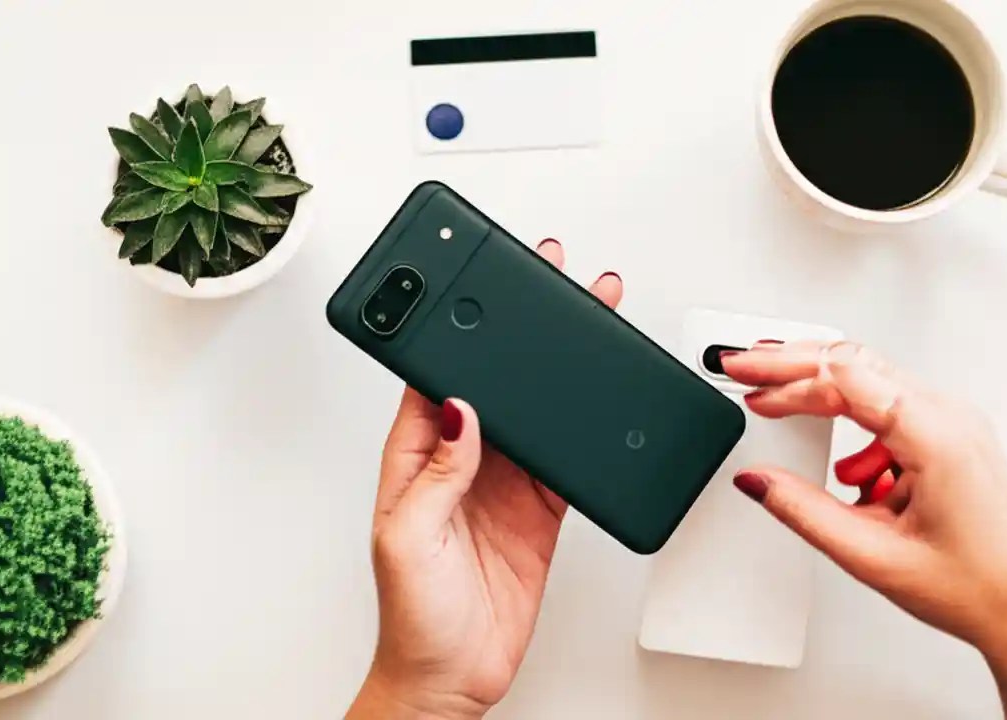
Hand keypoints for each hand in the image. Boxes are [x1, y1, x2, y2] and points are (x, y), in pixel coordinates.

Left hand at [347, 239, 622, 719]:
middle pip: (495, 380)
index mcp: (416, 456)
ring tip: (584, 321)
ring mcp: (504, 482)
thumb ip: (437, 472)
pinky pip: (567, 457)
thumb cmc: (411, 616)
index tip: (472, 286)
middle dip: (518, 330)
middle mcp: (461, 461)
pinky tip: (599, 398)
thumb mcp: (407, 536)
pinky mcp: (540, 508)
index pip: (436, 375)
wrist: (453, 678)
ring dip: (557, 371)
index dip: (453, 328)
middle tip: (545, 280)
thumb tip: (462, 411)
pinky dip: (584, 430)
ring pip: (536, 410)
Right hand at [722, 341, 1006, 719]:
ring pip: (874, 383)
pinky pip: (893, 412)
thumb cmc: (974, 588)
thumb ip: (804, 512)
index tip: (747, 376)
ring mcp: (956, 425)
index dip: (787, 375)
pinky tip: (848, 474)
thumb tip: (758, 480)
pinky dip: (857, 430)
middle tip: (748, 367)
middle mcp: (952, 418)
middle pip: (857, 365)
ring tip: (784, 412)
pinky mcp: (953, 439)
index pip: (845, 380)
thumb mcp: (872, 556)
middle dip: (795, 365)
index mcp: (938, 437)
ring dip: (825, 395)